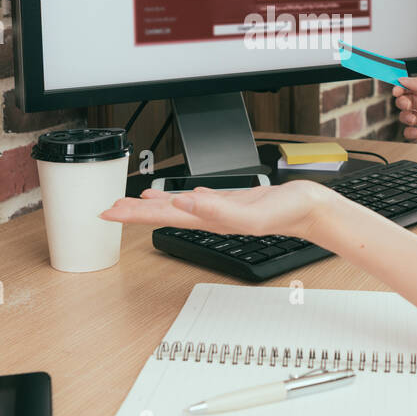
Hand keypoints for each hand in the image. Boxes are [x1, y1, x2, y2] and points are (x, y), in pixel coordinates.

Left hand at [98, 179, 336, 241]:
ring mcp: (217, 210)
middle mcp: (208, 216)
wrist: (309, 209)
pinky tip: (170, 196)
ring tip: (129, 204)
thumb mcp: (251, 213)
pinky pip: (195, 200)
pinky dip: (177, 197)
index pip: (162, 217)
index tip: (110, 213)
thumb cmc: (287, 213)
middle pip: (162, 214)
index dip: (134, 215)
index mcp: (209, 220)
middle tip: (107, 210)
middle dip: (133, 212)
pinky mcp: (227, 201)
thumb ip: (217, 210)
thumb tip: (183, 202)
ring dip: (151, 207)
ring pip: (176, 208)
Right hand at [393, 75, 416, 165]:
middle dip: (403, 102)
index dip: (403, 87)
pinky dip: (410, 133)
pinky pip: (412, 135)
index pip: (415, 87)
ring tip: (413, 120)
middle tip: (406, 104)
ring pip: (409, 117)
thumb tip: (404, 80)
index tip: (396, 89)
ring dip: (406, 117)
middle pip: (410, 101)